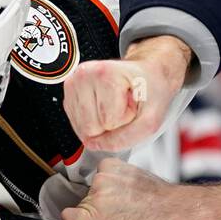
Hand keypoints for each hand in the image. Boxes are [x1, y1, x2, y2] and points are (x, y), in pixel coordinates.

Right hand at [61, 157, 186, 219]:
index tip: (82, 219)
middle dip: (96, 204)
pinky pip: (105, 169)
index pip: (67, 215)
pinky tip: (128, 186)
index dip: (77, 218)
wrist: (176, 213)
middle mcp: (93, 198)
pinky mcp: (114, 166)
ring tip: (127, 200)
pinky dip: (114, 174)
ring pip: (95, 183)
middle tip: (116, 212)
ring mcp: (103, 180)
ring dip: (107, 189)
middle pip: (83, 199)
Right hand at [63, 35, 191, 150]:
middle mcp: (84, 75)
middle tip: (124, 106)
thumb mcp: (151, 118)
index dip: (125, 120)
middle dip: (112, 124)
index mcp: (104, 74)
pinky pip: (78, 126)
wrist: (147, 74)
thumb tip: (97, 145)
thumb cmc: (151, 89)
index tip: (133, 104)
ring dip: (103, 123)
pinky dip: (94, 122)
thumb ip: (127, 137)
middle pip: (90, 128)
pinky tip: (105, 107)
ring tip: (116, 105)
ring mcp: (73, 84)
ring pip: (82, 129)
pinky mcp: (69, 94)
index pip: (108, 123)